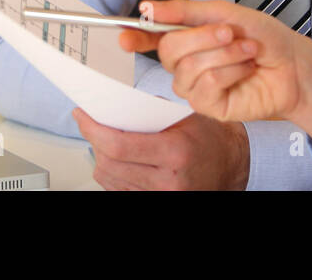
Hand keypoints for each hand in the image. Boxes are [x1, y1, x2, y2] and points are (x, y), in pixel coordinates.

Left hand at [72, 108, 249, 189]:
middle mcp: (168, 180)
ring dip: (100, 159)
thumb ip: (148, 112)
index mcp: (174, 152)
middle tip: (89, 124)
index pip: (119, 145)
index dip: (93, 130)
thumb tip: (110, 106)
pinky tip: (115, 160)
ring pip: (109, 180)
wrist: (229, 165)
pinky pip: (120, 192)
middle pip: (109, 164)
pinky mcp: (158, 205)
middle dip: (93, 141)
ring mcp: (162, 197)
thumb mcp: (183, 116)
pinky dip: (112, 175)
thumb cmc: (207, 138)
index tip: (82, 116)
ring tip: (102, 140)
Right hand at [121, 0, 311, 141]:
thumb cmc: (263, 38)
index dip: (135, 37)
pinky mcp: (210, 106)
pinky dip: (229, 71)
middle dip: (200, 37)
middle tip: (228, 31)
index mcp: (188, 38)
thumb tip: (148, 8)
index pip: (152, 39)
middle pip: (168, 50)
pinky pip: (204, 85)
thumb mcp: (224, 13)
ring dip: (223, 53)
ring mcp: (196, 87)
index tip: (123, 35)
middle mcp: (187, 64)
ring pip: (187, 68)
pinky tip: (245, 69)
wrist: (294, 65)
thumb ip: (184, 12)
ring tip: (247, 50)